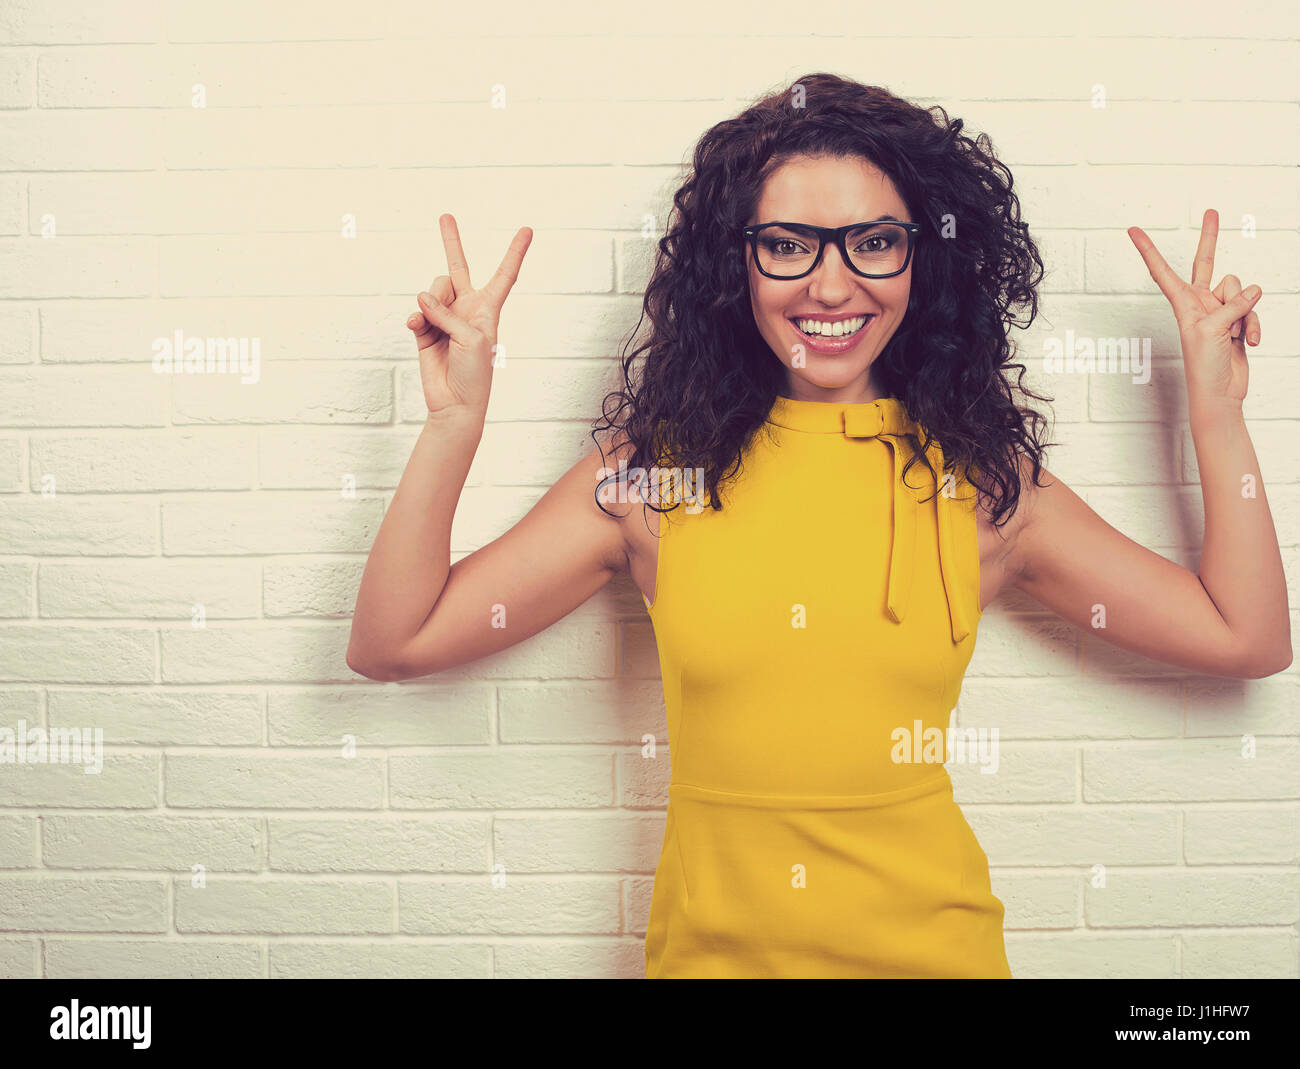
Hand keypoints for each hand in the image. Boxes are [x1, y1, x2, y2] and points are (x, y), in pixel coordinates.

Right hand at [409, 214, 532, 416]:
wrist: (456, 403)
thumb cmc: (475, 375)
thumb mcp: (472, 340)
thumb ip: (447, 314)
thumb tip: (422, 297)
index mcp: (488, 309)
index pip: (504, 275)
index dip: (515, 252)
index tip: (527, 229)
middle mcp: (466, 308)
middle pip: (457, 268)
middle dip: (451, 242)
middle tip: (445, 215)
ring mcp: (444, 317)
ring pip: (432, 290)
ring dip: (431, 302)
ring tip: (432, 322)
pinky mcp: (425, 330)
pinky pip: (417, 312)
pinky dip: (416, 318)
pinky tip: (417, 327)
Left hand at [1127, 209, 1260, 411]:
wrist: (1220, 393)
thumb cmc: (1204, 367)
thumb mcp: (1213, 331)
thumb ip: (1233, 305)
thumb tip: (1253, 289)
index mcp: (1183, 304)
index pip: (1163, 271)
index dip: (1148, 251)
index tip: (1132, 231)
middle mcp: (1199, 303)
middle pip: (1206, 263)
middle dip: (1210, 238)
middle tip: (1211, 210)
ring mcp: (1219, 310)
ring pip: (1241, 291)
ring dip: (1243, 313)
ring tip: (1233, 335)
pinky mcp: (1236, 320)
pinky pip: (1252, 310)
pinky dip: (1253, 325)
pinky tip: (1248, 342)